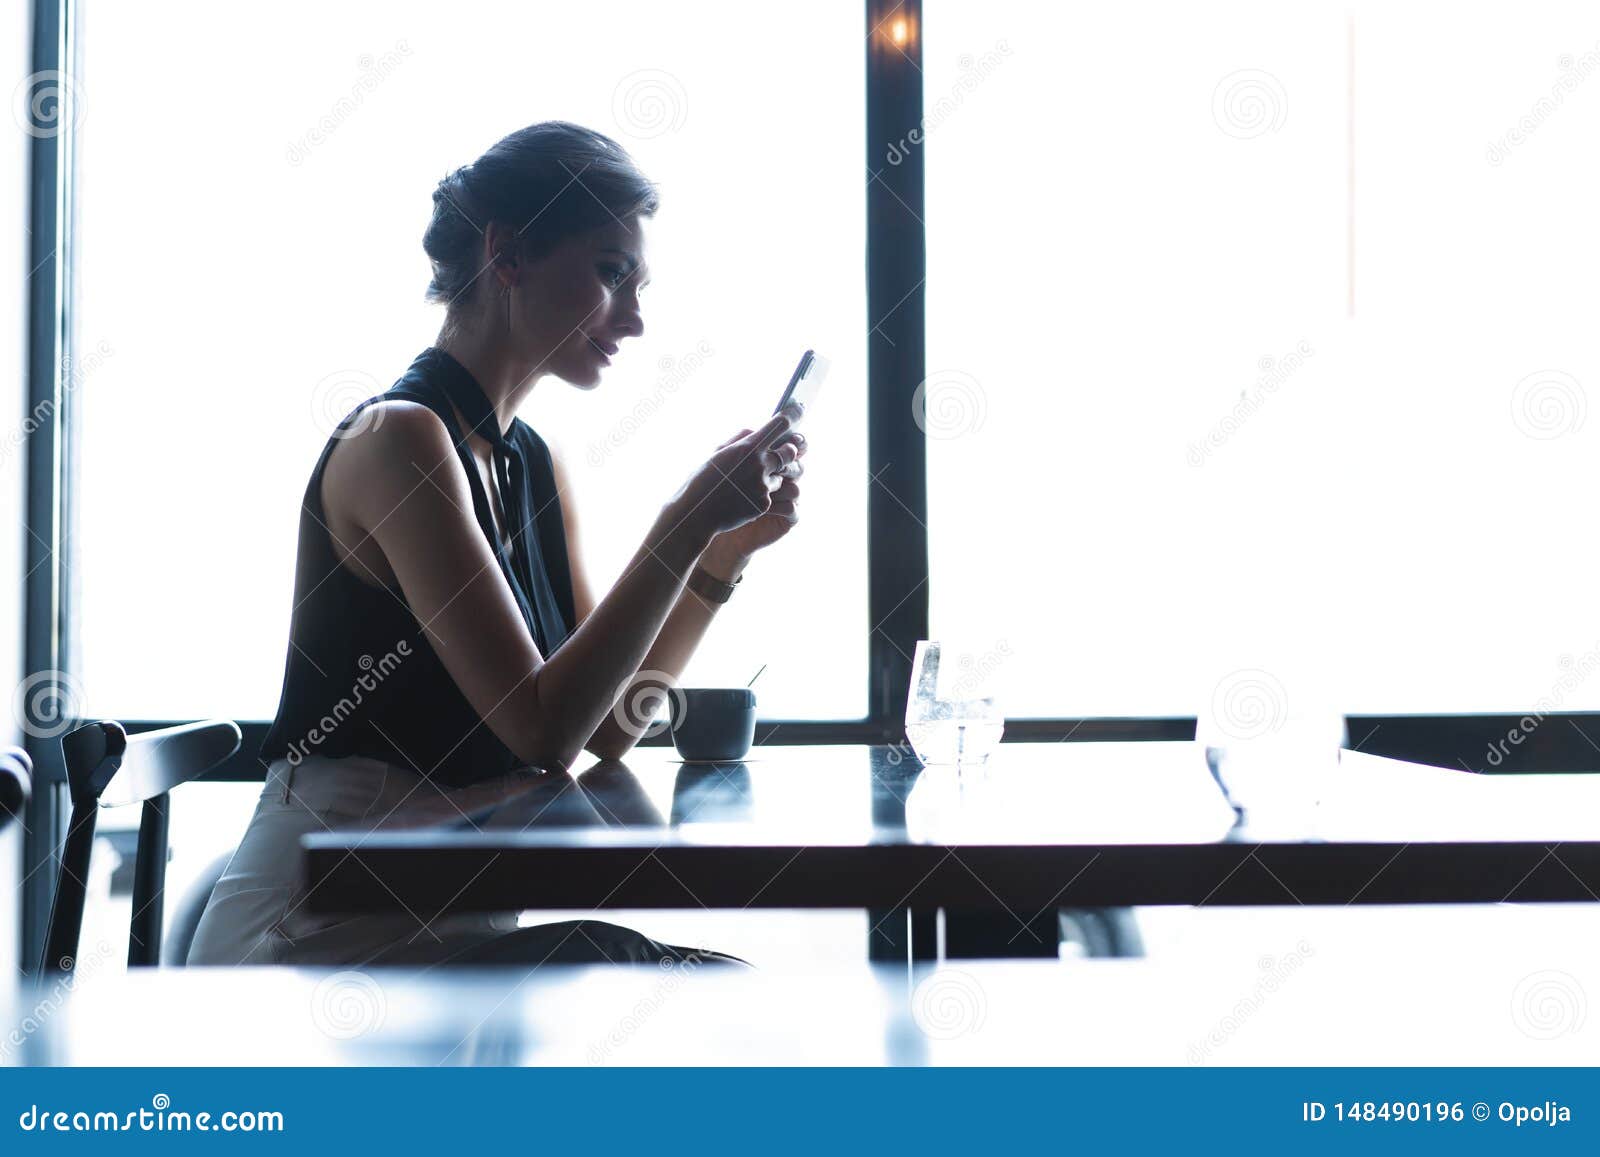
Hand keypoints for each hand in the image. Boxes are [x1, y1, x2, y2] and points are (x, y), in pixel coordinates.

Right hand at [665, 407, 800, 543]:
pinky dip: (760, 495)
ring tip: (746, 484)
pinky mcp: (764, 504)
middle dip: (788, 451)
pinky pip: (770, 495)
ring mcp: (763, 486)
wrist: (696, 514)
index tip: (799, 408)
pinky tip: (741, 499)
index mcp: (748, 447)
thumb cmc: (703, 480)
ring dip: (770, 477)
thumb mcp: (718, 453)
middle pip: (791, 451)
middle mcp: (760, 464)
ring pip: (780, 476)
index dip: (793, 415)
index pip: (781, 424)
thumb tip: (758, 430)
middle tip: (782, 453)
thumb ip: (741, 439)